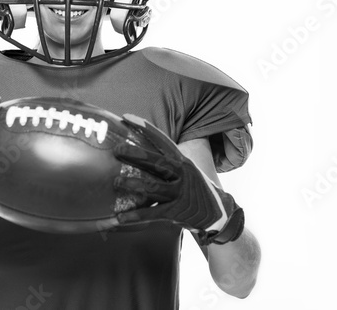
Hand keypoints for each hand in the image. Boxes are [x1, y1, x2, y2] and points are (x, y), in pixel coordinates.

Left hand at [111, 114, 244, 244]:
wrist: (220, 214)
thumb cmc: (194, 189)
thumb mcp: (185, 172)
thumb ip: (165, 164)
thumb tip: (135, 154)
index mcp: (182, 162)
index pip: (162, 141)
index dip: (146, 128)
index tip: (127, 118)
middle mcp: (183, 175)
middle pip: (157, 162)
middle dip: (136, 155)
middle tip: (117, 149)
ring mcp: (181, 193)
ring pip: (153, 187)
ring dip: (133, 184)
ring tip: (116, 181)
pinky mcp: (178, 212)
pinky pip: (153, 213)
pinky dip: (135, 216)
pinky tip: (119, 217)